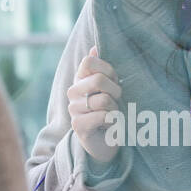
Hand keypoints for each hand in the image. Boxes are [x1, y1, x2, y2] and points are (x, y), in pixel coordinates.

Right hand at [67, 46, 121, 163]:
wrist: (104, 142)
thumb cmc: (108, 111)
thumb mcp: (108, 88)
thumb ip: (101, 69)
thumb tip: (94, 48)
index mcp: (80, 79)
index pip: (90, 62)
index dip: (109, 70)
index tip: (115, 81)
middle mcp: (73, 92)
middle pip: (99, 79)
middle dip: (116, 91)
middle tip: (117, 101)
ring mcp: (73, 109)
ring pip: (104, 100)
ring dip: (115, 109)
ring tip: (112, 115)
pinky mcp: (78, 125)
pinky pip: (103, 116)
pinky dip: (113, 121)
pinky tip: (109, 125)